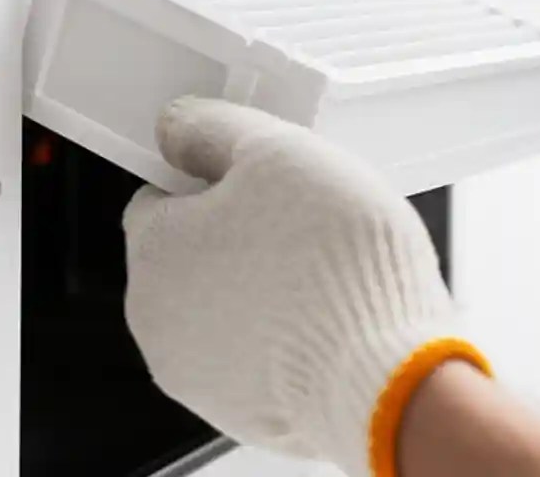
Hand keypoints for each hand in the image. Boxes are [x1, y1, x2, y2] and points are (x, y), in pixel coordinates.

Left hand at [123, 97, 488, 476]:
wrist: (387, 374)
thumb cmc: (334, 263)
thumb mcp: (276, 151)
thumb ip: (214, 130)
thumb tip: (176, 126)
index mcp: (152, 248)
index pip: (160, 199)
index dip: (214, 184)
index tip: (260, 187)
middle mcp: (155, 319)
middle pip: (191, 256)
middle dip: (238, 239)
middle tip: (302, 229)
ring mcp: (193, 375)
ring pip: (221, 309)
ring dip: (259, 291)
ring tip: (321, 281)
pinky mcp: (236, 413)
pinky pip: (251, 358)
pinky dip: (279, 341)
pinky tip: (324, 325)